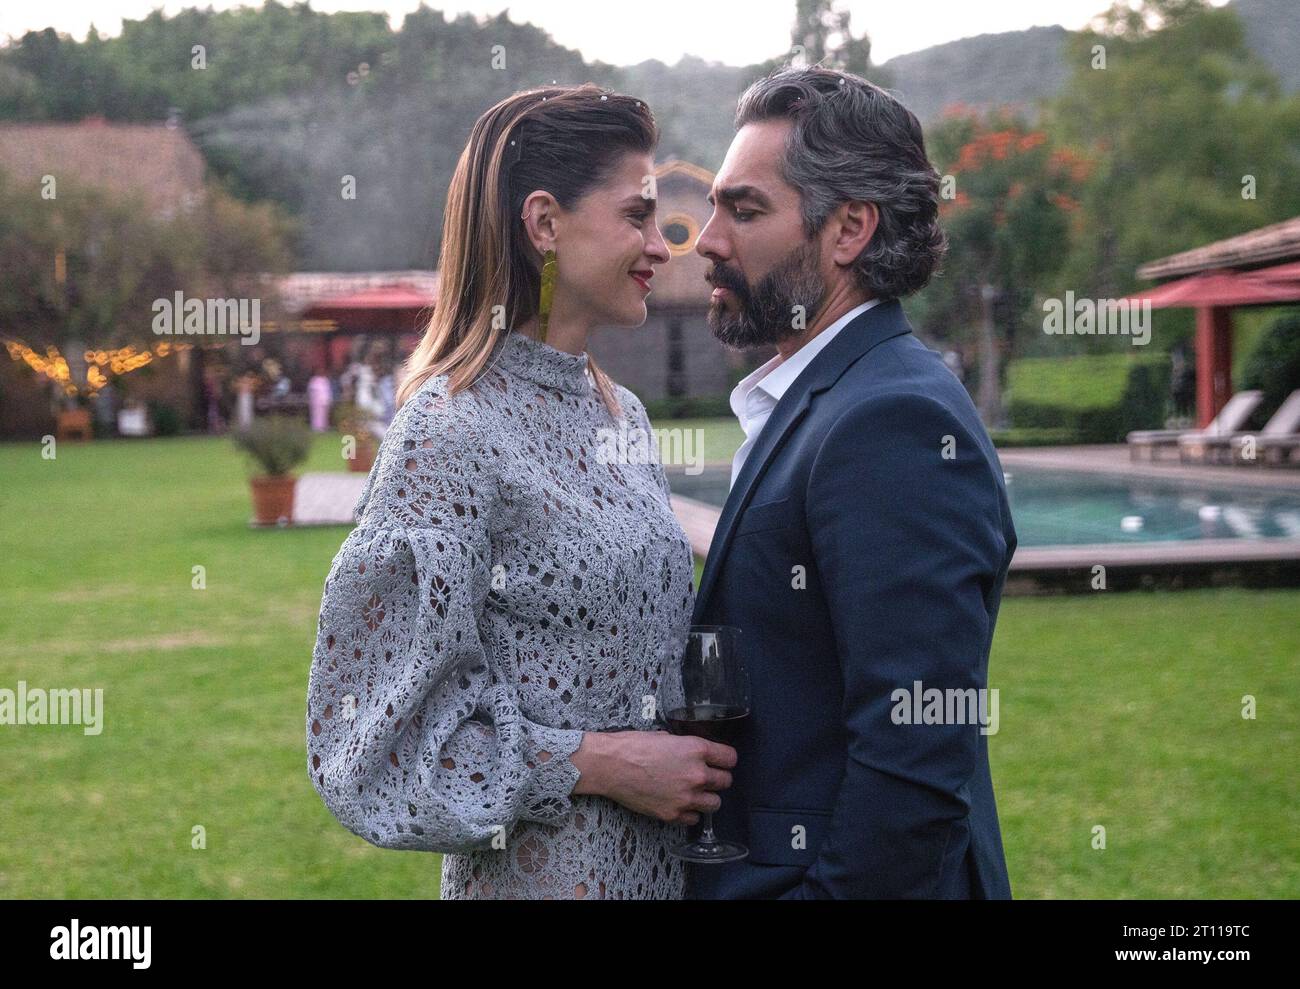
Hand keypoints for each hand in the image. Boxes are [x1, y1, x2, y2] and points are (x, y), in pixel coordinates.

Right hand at [571, 730, 735, 825]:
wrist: (609, 765)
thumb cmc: (633, 746)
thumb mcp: (666, 737)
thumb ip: (687, 747)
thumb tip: (696, 753)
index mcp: (696, 750)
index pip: (730, 758)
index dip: (725, 759)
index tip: (721, 761)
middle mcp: (696, 774)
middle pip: (726, 782)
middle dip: (717, 778)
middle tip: (705, 777)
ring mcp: (686, 797)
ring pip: (715, 803)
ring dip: (707, 797)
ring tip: (693, 792)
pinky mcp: (673, 814)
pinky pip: (694, 818)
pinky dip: (689, 812)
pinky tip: (679, 803)